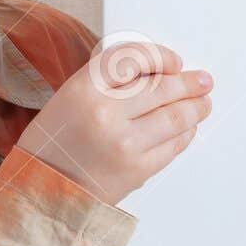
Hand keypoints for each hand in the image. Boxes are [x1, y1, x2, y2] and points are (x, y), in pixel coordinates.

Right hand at [15, 40, 212, 205]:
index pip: (133, 58)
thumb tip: (160, 73)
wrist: (43, 188)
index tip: (174, 61)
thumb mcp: (69, 97)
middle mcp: (104, 113)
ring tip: (202, 104)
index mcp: (83, 89)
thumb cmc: (54, 143)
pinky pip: (173, 146)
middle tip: (201, 81)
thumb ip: (109, 82)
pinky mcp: (138, 170)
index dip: (160, 56)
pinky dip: (185, 134)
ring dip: (195, 108)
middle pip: (162, 87)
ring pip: (175, 116)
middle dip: (189, 83)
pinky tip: (186, 129)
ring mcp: (124, 143)